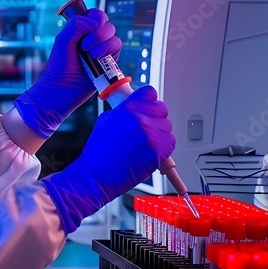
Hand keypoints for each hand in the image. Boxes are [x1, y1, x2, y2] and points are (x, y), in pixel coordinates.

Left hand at [14, 9, 120, 139]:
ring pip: (114, 36)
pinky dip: (108, 51)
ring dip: (102, 44)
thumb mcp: (63, 40)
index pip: (96, 14)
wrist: (62, 90)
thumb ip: (77, 25)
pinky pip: (117, 48)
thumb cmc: (58, 66)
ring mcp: (102, 50)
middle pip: (107, 24)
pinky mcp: (109, 62)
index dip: (96, 18)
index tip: (88, 28)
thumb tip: (96, 21)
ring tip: (90, 55)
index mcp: (81, 30)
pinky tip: (96, 60)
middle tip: (84, 46)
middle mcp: (93, 38)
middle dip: (98, 34)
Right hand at [41, 85, 174, 233]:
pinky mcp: (158, 152)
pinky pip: (170, 143)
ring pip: (167, 127)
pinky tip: (151, 150)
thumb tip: (137, 108)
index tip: (147, 106)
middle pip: (162, 109)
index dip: (148, 100)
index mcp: (128, 108)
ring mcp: (151, 136)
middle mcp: (141, 119)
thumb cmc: (98, 151)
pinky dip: (164, 146)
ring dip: (160, 133)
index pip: (150, 93)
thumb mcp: (106, 120)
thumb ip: (124, 110)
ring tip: (145, 142)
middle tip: (147, 126)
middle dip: (156, 116)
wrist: (97, 176)